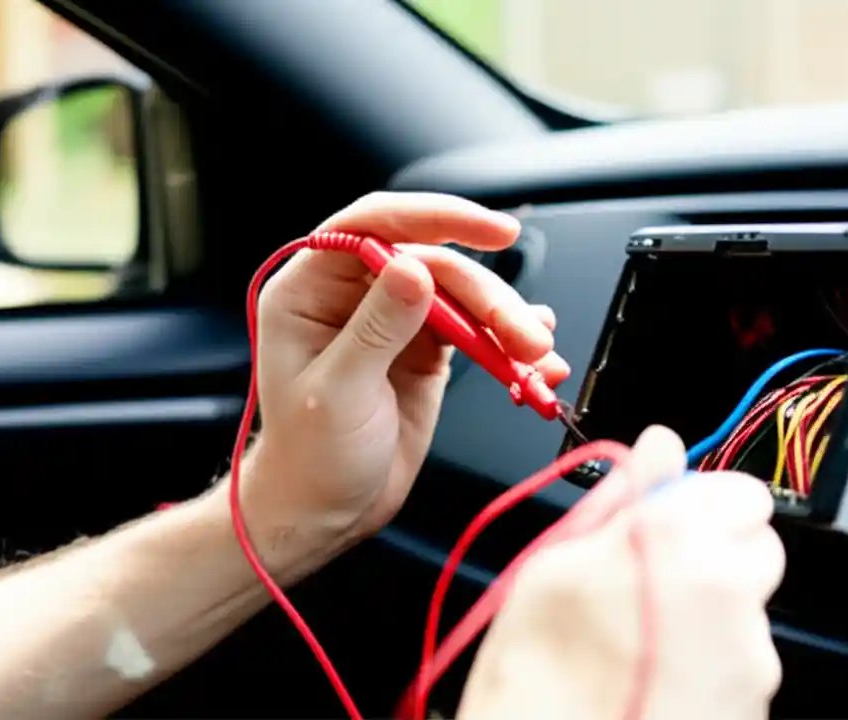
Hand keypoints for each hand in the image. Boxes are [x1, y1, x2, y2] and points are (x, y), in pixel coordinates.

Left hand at [228, 192, 570, 572]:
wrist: (327, 511)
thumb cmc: (310, 458)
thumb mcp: (338, 394)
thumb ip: (376, 329)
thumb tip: (413, 269)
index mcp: (310, 289)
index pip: (374, 225)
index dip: (434, 217)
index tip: (489, 229)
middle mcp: (353, 295)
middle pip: (434, 264)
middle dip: (487, 297)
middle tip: (521, 336)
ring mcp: (395, 321)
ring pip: (463, 296)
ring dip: (507, 324)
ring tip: (538, 359)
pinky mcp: (427, 349)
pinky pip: (476, 330)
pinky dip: (509, 344)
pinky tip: (535, 359)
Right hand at [459, 426, 784, 719]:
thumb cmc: (536, 675)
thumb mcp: (553, 564)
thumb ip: (622, 498)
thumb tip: (659, 447)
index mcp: (679, 539)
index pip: (742, 494)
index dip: (705, 506)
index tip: (673, 525)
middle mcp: (730, 594)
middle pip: (756, 550)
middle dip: (716, 557)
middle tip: (655, 584)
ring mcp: (748, 659)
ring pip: (747, 612)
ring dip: (711, 617)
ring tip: (647, 643)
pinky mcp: (752, 706)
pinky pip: (742, 666)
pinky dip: (711, 667)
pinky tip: (659, 677)